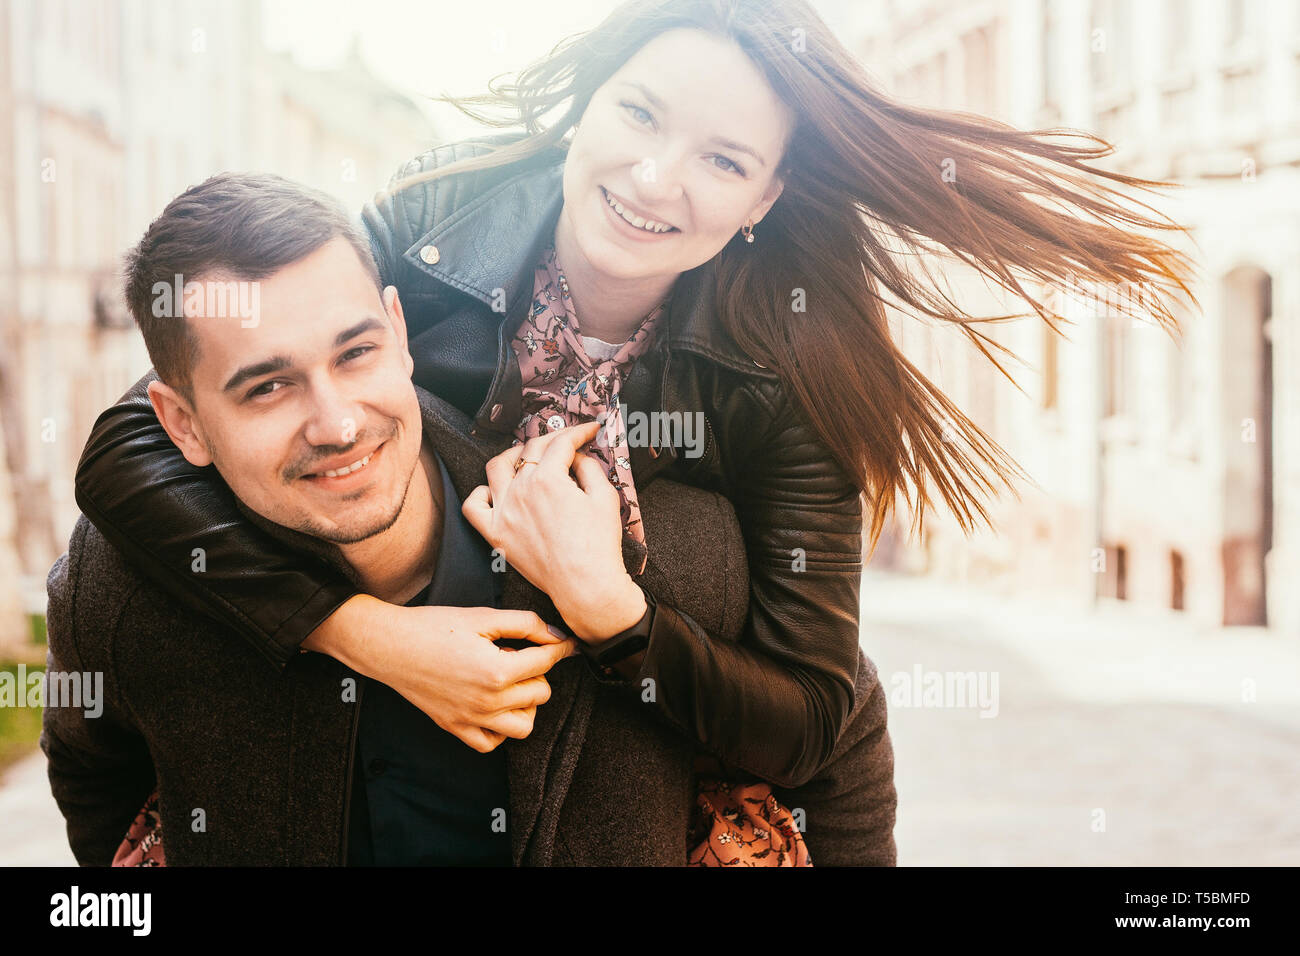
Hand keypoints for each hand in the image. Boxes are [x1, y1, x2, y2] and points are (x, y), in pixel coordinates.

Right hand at [303, 595, 577, 751]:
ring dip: (526, 704)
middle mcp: (488, 701)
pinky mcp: (455, 728)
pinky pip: (493, 742)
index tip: (567, 644)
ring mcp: (471, 719)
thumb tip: (557, 635)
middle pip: (541, 693)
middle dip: (537, 672)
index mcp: (497, 670)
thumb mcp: (483, 616)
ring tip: (511, 683)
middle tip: (516, 654)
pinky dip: (501, 727)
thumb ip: (526, 624)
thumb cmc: (434, 626)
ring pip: (525, 725)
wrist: (390, 646)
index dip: (560, 648)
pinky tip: (494, 704)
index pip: (546, 662)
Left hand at [461, 422, 646, 642]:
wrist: (585, 585)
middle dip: (553, 440)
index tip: (590, 430)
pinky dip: (481, 494)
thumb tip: (578, 457)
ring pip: (496, 468)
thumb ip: (590, 468)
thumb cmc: (599, 545)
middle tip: (568, 443)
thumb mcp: (605, 497)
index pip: (562, 442)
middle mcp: (520, 489)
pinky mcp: (496, 533)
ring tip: (525, 456)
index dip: (579, 431)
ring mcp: (504, 511)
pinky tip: (496, 492)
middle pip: (531, 450)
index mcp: (548, 478)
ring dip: (511, 455)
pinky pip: (474, 506)